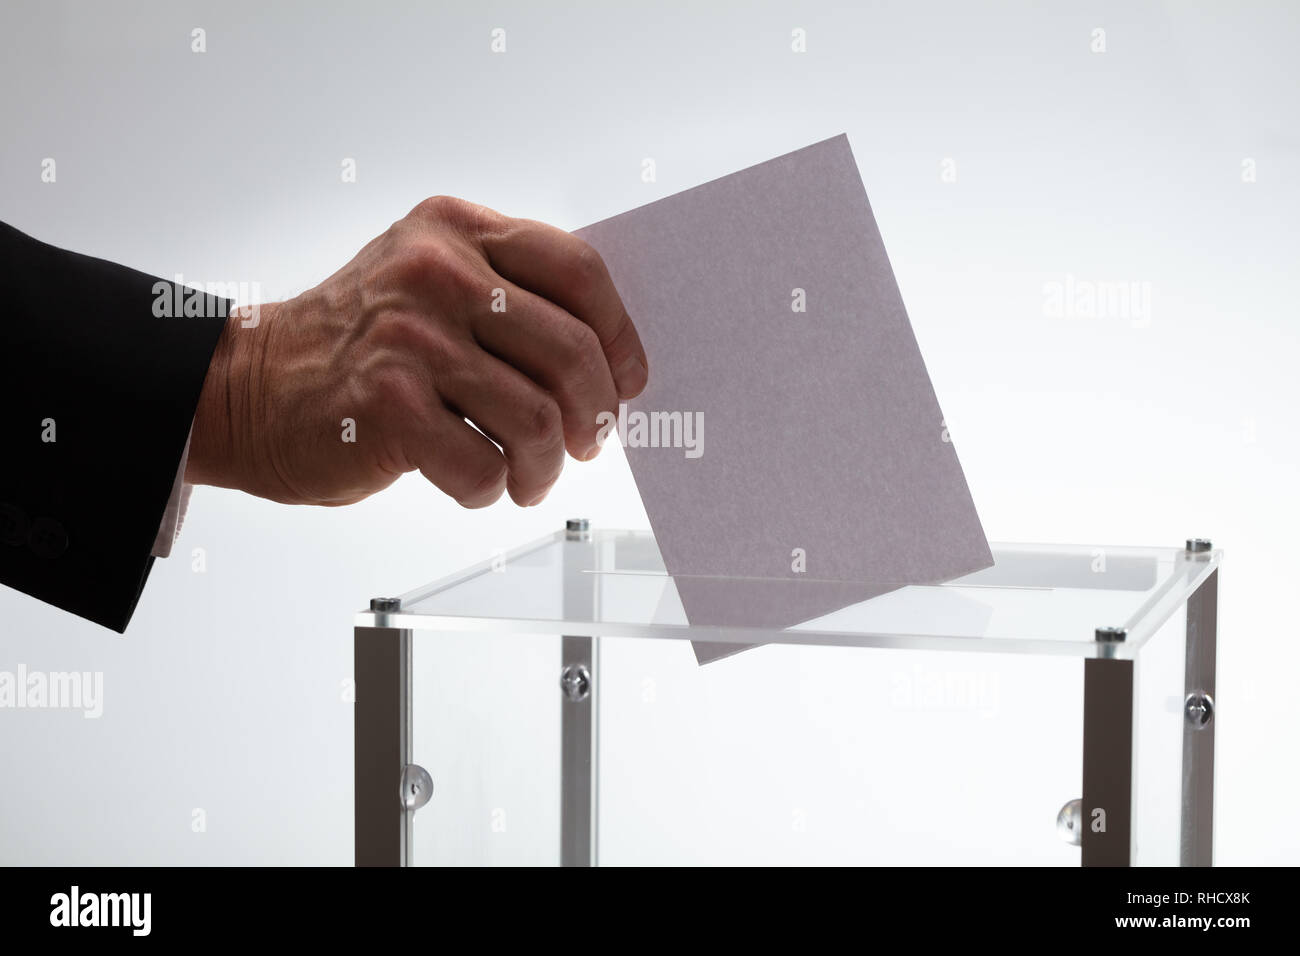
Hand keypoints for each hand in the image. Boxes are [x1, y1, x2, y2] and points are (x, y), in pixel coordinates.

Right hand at [186, 196, 646, 506]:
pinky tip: (479, 481)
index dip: (620, 337)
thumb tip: (609, 359)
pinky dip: (492, 488)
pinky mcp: (386, 404)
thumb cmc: (357, 345)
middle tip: (586, 444)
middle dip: (594, 416)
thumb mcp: (428, 277)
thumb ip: (508, 291)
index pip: (579, 272)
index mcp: (456, 230)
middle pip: (571, 352)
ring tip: (530, 478)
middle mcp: (436, 272)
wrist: (248, 388)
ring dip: (545, 467)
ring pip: (537, 419)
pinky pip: (484, 466)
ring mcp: (410, 337)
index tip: (627, 384)